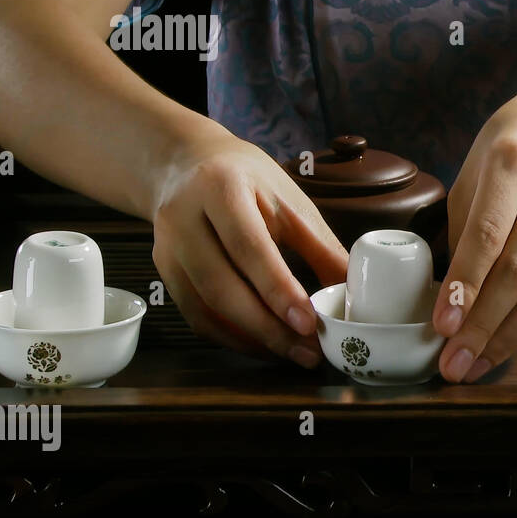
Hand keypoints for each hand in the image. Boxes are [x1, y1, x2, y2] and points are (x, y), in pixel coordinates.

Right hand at [151, 131, 347, 366]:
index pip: (248, 246)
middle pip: (220, 286)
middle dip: (267, 327)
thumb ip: (321, 245)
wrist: (187, 164)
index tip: (309, 323)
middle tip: (307, 352)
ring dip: (251, 339)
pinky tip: (263, 345)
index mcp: (221, 189)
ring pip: (204, 308)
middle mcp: (183, 219)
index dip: (278, 289)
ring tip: (292, 353)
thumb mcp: (289, 199)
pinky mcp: (164, 272)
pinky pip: (195, 316)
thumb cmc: (247, 180)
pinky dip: (230, 337)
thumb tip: (352, 290)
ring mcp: (167, 248)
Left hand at [433, 79, 516, 381]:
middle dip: (482, 326)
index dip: (464, 286)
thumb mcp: (479, 162)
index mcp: (513, 163)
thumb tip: (448, 288)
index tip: (441, 325)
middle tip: (453, 364)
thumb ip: (464, 222)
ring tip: (476, 365)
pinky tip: (506, 339)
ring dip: (509, 336)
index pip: (488, 236)